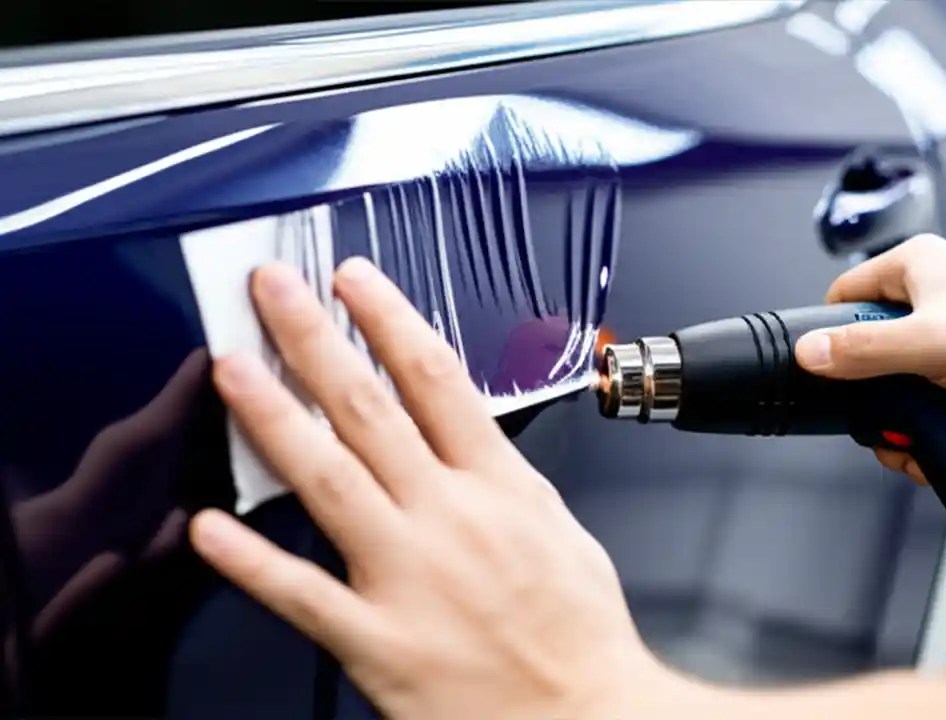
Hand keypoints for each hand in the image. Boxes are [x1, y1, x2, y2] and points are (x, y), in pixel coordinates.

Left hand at [188, 259, 684, 718]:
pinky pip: (300, 593)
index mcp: (500, 486)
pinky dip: (250, 561)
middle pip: (371, 409)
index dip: (388, 319)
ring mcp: (408, 576)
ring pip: (328, 478)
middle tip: (274, 288)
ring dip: (273, 417)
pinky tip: (208, 527)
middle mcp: (448, 518)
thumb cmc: (579, 631)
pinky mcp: (376, 641)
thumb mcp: (559, 528)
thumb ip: (504, 477)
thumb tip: (467, 434)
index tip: (355, 280)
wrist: (587, 714)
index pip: (437, 378)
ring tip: (233, 368)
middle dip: (315, 340)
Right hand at [793, 235, 945, 481]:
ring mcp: (945, 340)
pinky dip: (921, 431)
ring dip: (896, 421)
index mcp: (913, 268)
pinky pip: (923, 406)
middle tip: (878, 415)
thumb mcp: (927, 342)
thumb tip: (810, 353)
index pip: (843, 295)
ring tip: (908, 439)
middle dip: (868, 395)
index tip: (830, 370)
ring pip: (892, 386)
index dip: (830, 333)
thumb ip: (862, 350)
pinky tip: (929, 447)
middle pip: (864, 350)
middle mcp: (928, 299)